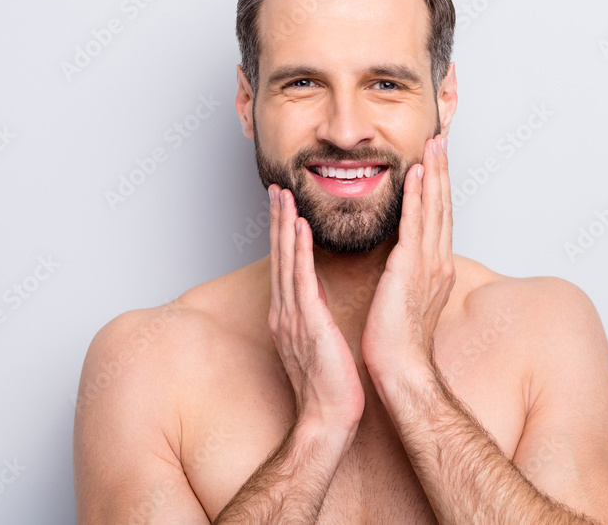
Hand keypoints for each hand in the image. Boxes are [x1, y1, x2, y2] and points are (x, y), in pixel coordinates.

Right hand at [268, 185, 364, 441]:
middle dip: (277, 221)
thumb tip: (320, 303)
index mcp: (291, 316)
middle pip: (279, 256)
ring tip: (283, 194)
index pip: (286, 266)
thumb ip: (316, 320)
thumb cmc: (330, 387)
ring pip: (285, 260)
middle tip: (277, 188)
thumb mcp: (320, 344)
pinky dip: (296, 250)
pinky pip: (300, 278)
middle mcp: (286, 311)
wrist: (327, 419)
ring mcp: (292, 316)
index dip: (283, 235)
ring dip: (283, 225)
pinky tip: (297, 227)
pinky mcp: (306, 322)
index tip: (285, 208)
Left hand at [362, 135, 455, 375]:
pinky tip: (416, 175)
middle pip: (442, 206)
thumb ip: (408, 277)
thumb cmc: (398, 342)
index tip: (435, 162)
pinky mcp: (411, 269)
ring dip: (433, 174)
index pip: (439, 219)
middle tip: (439, 139)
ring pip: (433, 209)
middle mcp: (438, 262)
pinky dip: (417, 197)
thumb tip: (402, 265)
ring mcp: (428, 264)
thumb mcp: (406, 301)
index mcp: (436, 269)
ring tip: (432, 144)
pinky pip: (415, 224)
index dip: (438, 188)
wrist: (401, 368)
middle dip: (441, 171)